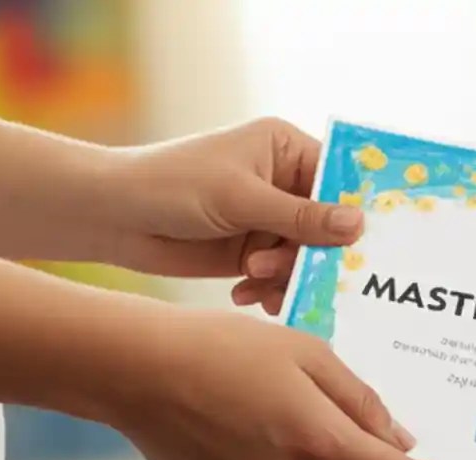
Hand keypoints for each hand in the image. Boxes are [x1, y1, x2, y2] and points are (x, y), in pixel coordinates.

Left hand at [101, 117, 361, 314]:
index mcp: (285, 150)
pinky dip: (270, 290)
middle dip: (311, 253)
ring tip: (255, 277)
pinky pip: (282, 277)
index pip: (338, 179)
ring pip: (307, 257)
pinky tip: (246, 294)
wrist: (114, 217)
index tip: (362, 245)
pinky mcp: (252, 252)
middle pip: (328, 226)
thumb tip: (359, 224)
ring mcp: (268, 220)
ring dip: (287, 274)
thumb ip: (302, 216)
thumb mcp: (241, 198)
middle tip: (285, 267)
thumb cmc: (172, 185)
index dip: (352, 211)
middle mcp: (283, 183)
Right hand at [101, 307, 475, 459]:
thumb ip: (361, 401)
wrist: (136, 372)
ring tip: (272, 407)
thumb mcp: (307, 354)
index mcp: (320, 443)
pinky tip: (245, 429)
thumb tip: (400, 443)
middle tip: (331, 405)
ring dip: (317, 458)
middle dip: (360, 450)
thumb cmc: (223, 348)